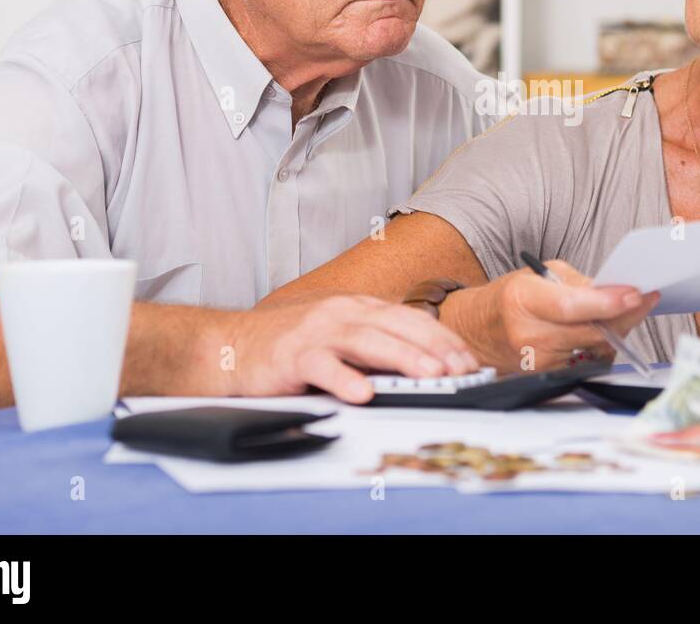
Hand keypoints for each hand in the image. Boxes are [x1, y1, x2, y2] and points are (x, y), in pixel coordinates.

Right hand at [228, 295, 479, 402]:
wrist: (232, 345)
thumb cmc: (291, 345)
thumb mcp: (340, 336)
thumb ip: (376, 344)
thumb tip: (426, 364)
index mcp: (358, 308)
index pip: (409, 318)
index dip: (442, 339)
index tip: (468, 360)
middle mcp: (341, 313)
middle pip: (396, 326)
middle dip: (434, 347)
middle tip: (461, 369)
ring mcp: (316, 332)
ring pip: (367, 341)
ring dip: (403, 357)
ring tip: (430, 376)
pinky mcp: (292, 356)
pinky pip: (322, 366)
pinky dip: (344, 378)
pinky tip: (362, 393)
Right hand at [452, 260, 658, 371]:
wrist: (481, 330)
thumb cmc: (514, 297)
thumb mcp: (541, 275)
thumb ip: (577, 284)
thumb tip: (616, 291)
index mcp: (523, 299)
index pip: (569, 306)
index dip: (605, 302)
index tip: (635, 294)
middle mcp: (528, 334)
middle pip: (589, 330)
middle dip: (623, 314)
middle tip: (646, 298)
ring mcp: (538, 360)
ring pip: (594, 346)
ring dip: (615, 329)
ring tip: (623, 309)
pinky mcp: (548, 375)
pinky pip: (588, 359)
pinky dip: (601, 344)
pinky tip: (603, 329)